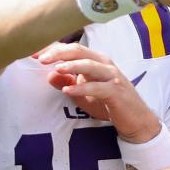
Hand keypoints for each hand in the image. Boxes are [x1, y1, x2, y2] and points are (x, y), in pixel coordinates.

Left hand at [36, 43, 160, 141]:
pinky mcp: (116, 91)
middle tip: (41, 58)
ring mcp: (111, 76)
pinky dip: (82, 88)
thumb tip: (49, 74)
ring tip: (56, 68)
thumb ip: (67, 82)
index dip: (52, 49)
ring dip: (71, 66)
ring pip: (89, 65)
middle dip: (59, 53)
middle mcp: (104, 63)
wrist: (135, 119)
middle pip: (79, 51)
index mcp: (95, 60)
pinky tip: (68, 90)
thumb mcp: (83, 93)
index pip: (71, 49)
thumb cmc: (108, 103)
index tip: (34, 53)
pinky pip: (97, 87)